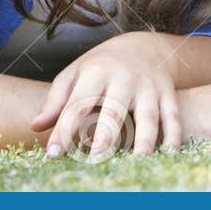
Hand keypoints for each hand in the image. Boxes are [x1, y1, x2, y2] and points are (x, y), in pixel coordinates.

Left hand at [33, 32, 181, 158]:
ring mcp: (149, 86)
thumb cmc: (101, 66)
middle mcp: (125, 78)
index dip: (65, 129)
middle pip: (115, 109)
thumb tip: (37, 127)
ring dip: (144, 140)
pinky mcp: (168, 93)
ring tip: (136, 164)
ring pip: (148, 115)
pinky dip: (173, 135)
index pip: (78, 104)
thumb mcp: (75, 73)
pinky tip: (169, 154)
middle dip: (106, 134)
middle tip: (96, 159)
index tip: (53, 153)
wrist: (144, 45)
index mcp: (97, 73)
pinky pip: (172, 116)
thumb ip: (56, 99)